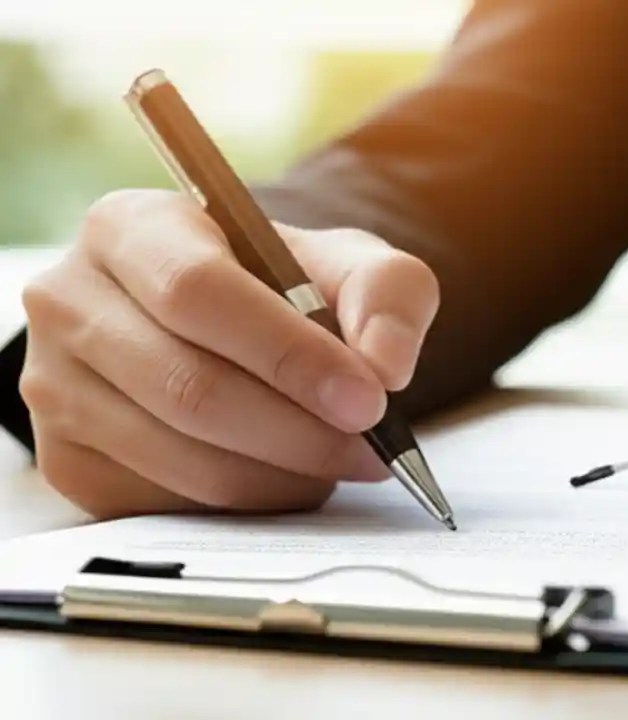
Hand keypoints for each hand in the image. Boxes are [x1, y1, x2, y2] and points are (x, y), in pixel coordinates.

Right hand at [20, 190, 438, 518]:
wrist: (226, 327)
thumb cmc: (282, 287)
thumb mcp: (348, 264)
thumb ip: (386, 294)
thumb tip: (385, 367)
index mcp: (130, 228)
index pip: (198, 292)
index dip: (289, 354)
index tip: (368, 399)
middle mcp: (70, 302)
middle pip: (189, 388)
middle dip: (301, 432)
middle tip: (375, 450)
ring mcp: (54, 387)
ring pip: (182, 459)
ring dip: (283, 474)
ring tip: (341, 459)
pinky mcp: (67, 462)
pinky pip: (169, 504)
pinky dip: (249, 502)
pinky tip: (287, 473)